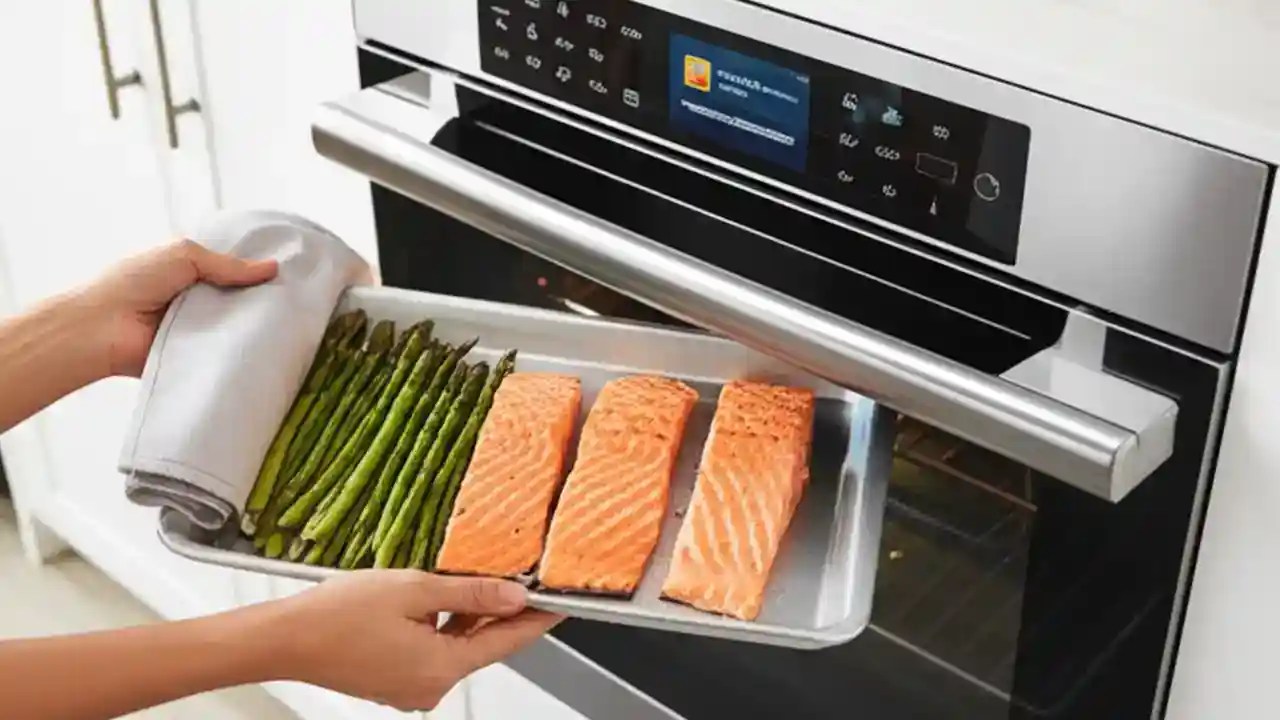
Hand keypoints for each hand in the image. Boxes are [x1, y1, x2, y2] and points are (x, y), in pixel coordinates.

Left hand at [80, 239, 276, 376]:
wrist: (101, 328)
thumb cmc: (133, 283)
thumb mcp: (182, 256)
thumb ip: (226, 264)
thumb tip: (272, 268)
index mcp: (192, 272)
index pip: (235, 272)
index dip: (259, 272)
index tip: (291, 275)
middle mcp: (198, 300)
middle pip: (241, 300)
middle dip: (263, 300)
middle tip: (298, 302)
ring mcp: (199, 329)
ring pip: (237, 326)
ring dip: (253, 325)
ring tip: (290, 326)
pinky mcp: (197, 355)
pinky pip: (225, 351)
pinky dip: (238, 350)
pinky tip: (266, 348)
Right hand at [269, 570, 562, 710]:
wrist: (284, 637)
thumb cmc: (338, 613)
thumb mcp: (415, 589)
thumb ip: (472, 592)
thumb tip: (516, 595)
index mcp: (441, 668)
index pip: (507, 641)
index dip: (537, 619)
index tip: (561, 603)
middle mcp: (430, 687)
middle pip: (483, 645)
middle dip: (501, 611)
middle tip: (523, 577)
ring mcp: (412, 688)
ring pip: (457, 647)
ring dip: (470, 616)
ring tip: (480, 579)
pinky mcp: (395, 682)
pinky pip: (434, 652)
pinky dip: (444, 627)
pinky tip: (444, 599)